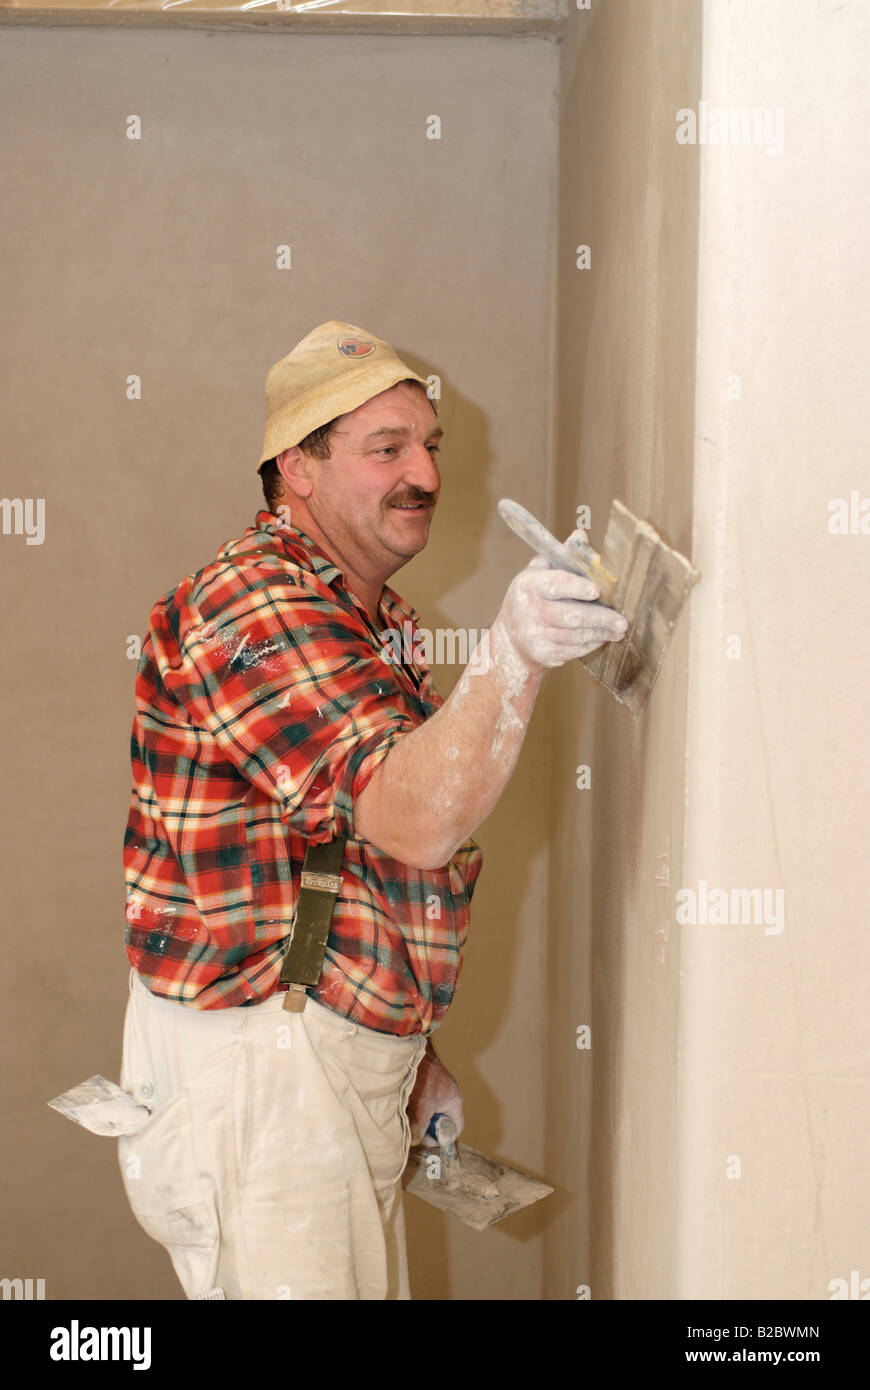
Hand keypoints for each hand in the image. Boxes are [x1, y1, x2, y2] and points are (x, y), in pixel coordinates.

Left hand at [408, 1047, 464, 1147]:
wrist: (413, 1050)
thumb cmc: (422, 1076)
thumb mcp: (423, 1106)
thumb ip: (421, 1126)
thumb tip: (415, 1140)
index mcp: (454, 1101)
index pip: (456, 1127)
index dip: (444, 1138)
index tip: (428, 1140)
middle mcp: (449, 1095)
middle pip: (441, 1120)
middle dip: (428, 1126)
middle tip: (414, 1128)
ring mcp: (438, 1087)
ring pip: (430, 1110)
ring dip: (418, 1115)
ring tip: (406, 1114)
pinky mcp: (426, 1081)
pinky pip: (422, 1100)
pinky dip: (413, 1104)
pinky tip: (403, 1103)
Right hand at [494, 527, 627, 669]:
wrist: (510, 639)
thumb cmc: (532, 598)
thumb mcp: (540, 573)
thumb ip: (561, 556)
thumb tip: (581, 535)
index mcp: (528, 585)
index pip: (554, 584)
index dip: (576, 587)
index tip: (597, 590)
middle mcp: (528, 611)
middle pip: (570, 616)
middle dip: (600, 618)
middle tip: (622, 621)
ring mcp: (534, 636)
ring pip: (575, 636)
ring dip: (601, 633)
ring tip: (618, 629)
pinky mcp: (542, 655)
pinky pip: (574, 650)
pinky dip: (590, 644)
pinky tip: (601, 638)